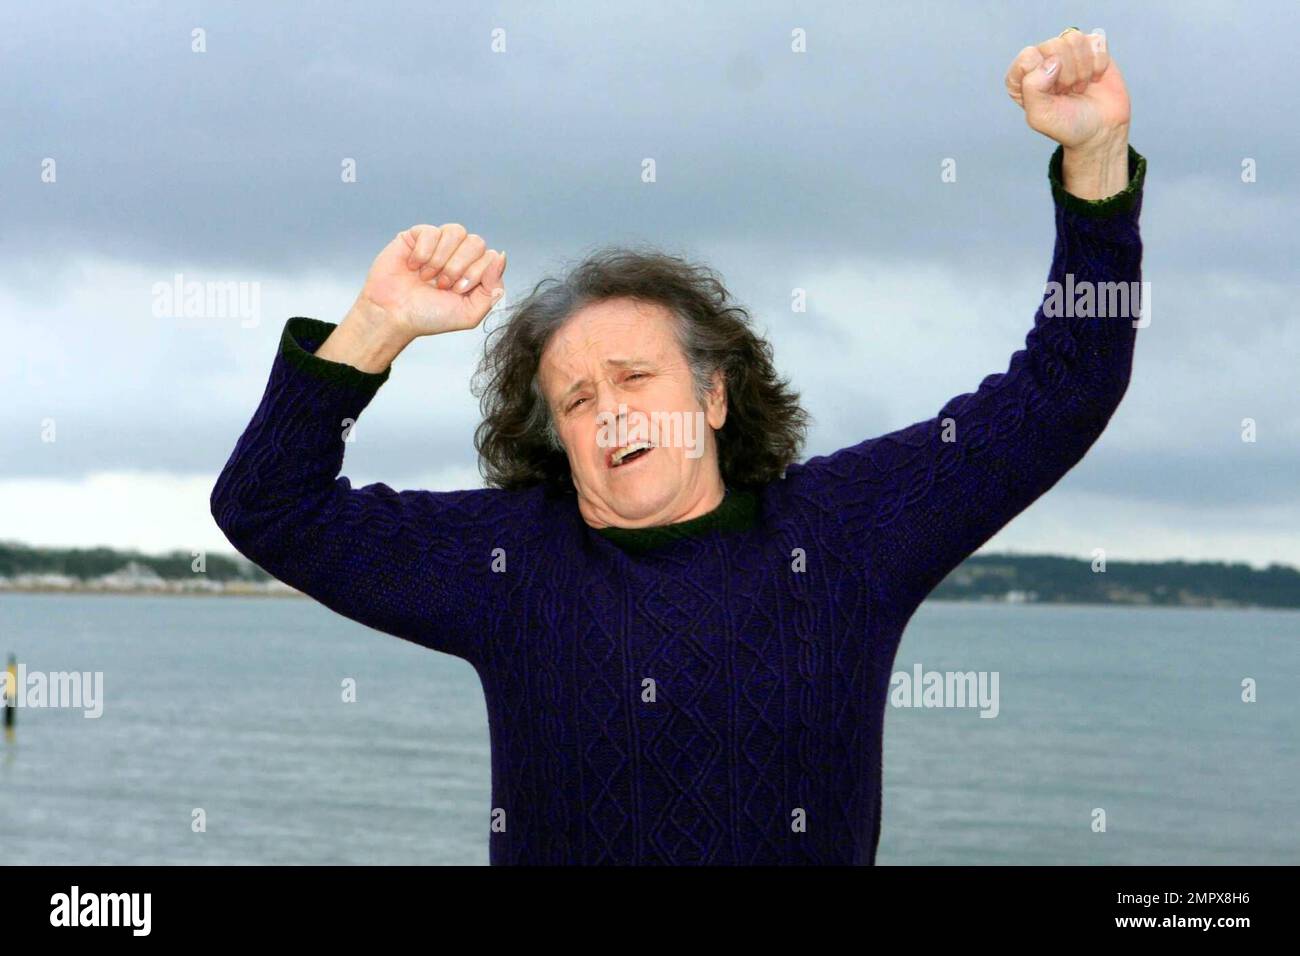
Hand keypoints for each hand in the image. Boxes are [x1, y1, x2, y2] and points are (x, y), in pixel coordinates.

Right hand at [356, 223, 507, 337]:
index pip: (490, 256)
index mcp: (474, 270)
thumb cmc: (429, 316)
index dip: (475, 272)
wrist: (394, 315)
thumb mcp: (469, 313)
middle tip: (441, 285)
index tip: (457, 290)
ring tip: (427, 277)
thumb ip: (492, 289)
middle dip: (458, 267)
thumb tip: (501, 256)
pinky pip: (431, 231)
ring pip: (456, 231)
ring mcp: (439, 243)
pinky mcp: (417, 236)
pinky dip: (423, 253)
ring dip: (441, 259)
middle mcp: (459, 254)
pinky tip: (413, 267)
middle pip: (476, 242)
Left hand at [1005, 30, 1129, 150]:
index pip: (1028, 56)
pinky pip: (1096, 42)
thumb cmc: (1066, 125)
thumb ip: (1032, 88)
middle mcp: (1042, 60)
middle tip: (1068, 92)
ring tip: (1080, 87)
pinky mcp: (1092, 48)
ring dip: (1083, 68)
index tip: (1052, 94)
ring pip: (1075, 39)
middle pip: (1054, 45)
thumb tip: (1051, 61)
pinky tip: (1094, 78)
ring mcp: (1068, 52)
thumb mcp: (1039, 116)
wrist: (1101, 130)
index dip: (1044, 75)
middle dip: (1067, 74)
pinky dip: (1099, 63)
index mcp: (1022, 76)